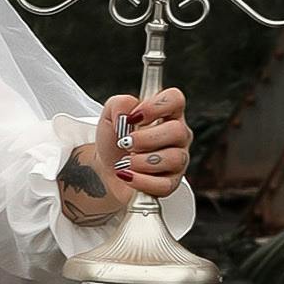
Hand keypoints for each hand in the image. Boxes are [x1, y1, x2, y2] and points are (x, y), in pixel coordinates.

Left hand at [57, 84, 190, 225]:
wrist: (106, 169)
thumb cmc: (114, 140)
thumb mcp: (110, 115)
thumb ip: (120, 104)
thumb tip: (127, 116)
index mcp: (166, 113)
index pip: (175, 99)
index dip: (155, 106)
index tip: (133, 118)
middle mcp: (177, 135)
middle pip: (177, 131)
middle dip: (145, 139)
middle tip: (125, 143)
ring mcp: (178, 160)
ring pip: (173, 159)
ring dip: (142, 161)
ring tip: (124, 162)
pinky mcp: (171, 183)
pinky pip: (165, 185)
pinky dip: (141, 181)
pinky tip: (127, 175)